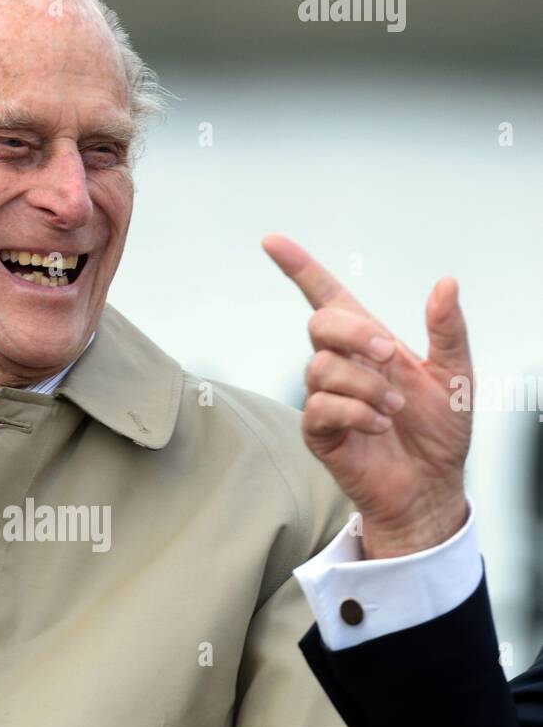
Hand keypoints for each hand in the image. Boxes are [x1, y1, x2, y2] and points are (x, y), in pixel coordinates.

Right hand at [262, 234, 471, 557]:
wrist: (430, 485)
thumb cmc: (440, 432)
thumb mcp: (455, 374)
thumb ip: (448, 330)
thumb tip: (445, 283)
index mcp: (369, 344)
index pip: (325, 296)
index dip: (299, 268)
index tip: (272, 241)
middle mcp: (342, 366)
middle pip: (320, 325)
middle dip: (353, 334)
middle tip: (388, 357)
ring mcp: (327, 398)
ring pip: (321, 368)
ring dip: (364, 385)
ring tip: (393, 409)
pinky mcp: (320, 432)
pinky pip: (321, 408)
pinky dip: (355, 413)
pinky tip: (378, 426)